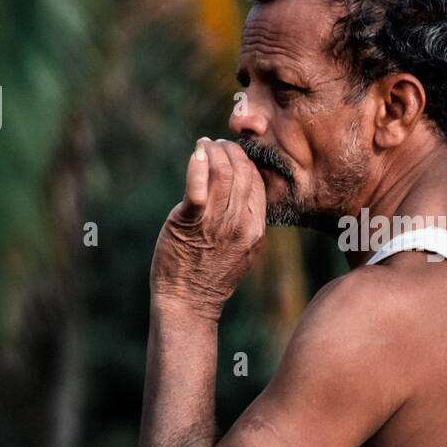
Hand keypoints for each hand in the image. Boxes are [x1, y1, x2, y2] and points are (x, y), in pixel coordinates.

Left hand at [150, 137, 266, 317]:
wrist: (189, 303)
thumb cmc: (212, 276)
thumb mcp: (243, 249)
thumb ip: (246, 220)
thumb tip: (241, 189)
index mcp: (256, 228)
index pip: (257, 181)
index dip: (245, 160)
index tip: (231, 153)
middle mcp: (239, 224)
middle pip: (241, 171)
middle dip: (229, 150)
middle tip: (216, 144)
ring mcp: (215, 223)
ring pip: (222, 172)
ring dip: (212, 151)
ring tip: (203, 145)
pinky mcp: (189, 223)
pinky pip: (198, 186)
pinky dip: (197, 165)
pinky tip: (196, 153)